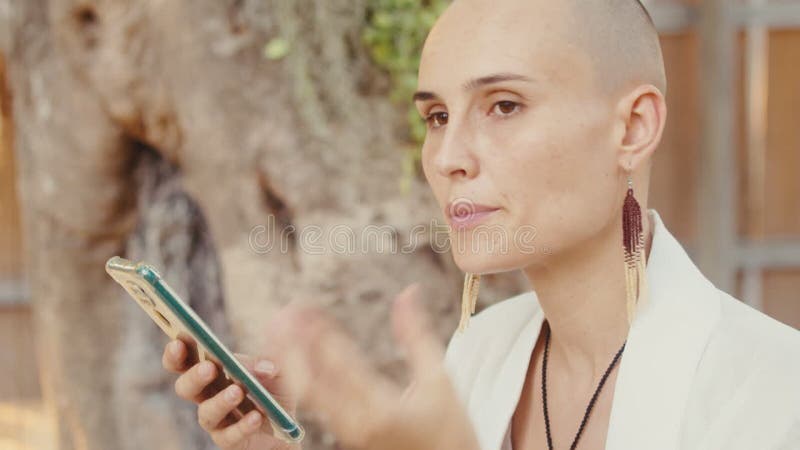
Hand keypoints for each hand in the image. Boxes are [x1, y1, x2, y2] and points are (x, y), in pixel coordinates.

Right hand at [162, 340, 298, 449]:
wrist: (287, 424)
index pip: (184, 362)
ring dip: (220, 401)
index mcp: (211, 372)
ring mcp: (216, 420)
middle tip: (209, 368)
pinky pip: (229, 436)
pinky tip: (256, 417)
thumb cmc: (273, 390)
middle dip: (194, 377)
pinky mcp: (228, 440)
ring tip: (237, 391)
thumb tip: (263, 367)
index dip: (176, 353)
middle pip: (185, 387)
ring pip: (206, 413)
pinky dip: (243, 425)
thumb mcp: (276, 372)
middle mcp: (206, 396)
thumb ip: (268, 365)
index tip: (178, 342)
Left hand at [268, 284, 479, 449]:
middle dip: (291, 347)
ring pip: (307, 396)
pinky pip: (315, 404)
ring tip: (277, 331)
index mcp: (380, 409)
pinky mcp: (345, 436)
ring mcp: (347, 433)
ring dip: (291, 360)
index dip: (318, 334)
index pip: (340, 365)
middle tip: (281, 316)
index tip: (304, 308)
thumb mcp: (440, 379)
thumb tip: (408, 293)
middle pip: (310, 384)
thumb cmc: (451, 430)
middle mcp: (357, 424)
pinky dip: (301, 375)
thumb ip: (418, 336)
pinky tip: (295, 354)